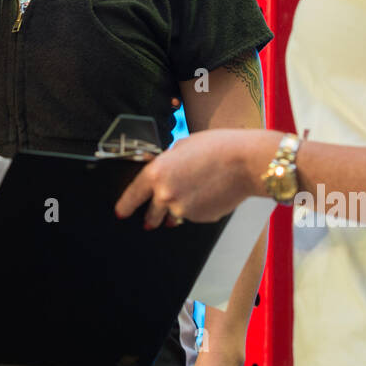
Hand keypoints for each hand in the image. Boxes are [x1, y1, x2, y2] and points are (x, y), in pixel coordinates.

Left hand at [115, 128, 267, 225]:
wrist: (244, 162)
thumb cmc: (216, 148)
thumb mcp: (181, 146)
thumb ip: (167, 162)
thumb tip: (164, 171)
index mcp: (157, 174)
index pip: (133, 195)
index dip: (125, 205)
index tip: (121, 212)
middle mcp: (166, 195)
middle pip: (151, 214)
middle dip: (150, 217)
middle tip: (150, 220)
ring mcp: (184, 210)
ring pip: (174, 215)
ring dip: (176, 211)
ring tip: (192, 195)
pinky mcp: (201, 218)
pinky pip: (194, 216)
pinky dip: (198, 209)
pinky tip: (209, 193)